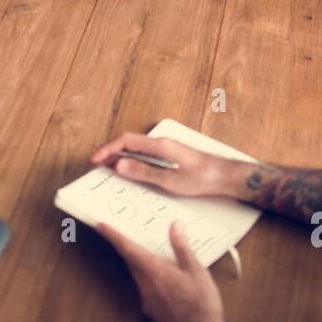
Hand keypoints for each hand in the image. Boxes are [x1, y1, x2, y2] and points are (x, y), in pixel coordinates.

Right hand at [90, 131, 242, 198]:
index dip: (108, 149)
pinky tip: (131, 172)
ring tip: (109, 170)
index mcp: (160, 145)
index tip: (95, 159)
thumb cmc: (202, 178)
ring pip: (137, 150)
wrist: (225, 177)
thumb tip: (119, 165)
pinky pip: (146, 156)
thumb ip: (143, 172)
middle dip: (111, 153)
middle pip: (129, 143)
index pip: (126, 141)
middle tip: (97, 166)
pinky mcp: (171, 156)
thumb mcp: (170, 180)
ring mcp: (166, 149)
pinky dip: (133, 162)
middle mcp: (161, 143)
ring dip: (121, 158)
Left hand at [97, 221, 230, 321]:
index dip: (113, 236)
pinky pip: (147, 289)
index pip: (128, 249)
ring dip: (142, 263)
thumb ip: (182, 248)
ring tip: (155, 254)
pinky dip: (151, 279)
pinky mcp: (152, 312)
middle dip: (128, 247)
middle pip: (131, 262)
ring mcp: (147, 301)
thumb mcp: (197, 272)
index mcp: (155, 272)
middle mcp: (145, 286)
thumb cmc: (202, 305)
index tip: (100, 225)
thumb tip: (174, 226)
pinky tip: (167, 280)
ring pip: (139, 276)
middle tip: (129, 233)